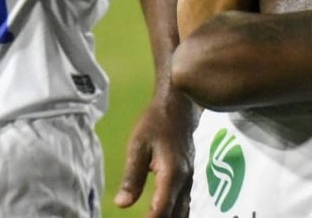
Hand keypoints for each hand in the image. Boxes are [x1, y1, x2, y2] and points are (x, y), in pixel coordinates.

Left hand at [113, 91, 195, 216]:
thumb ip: (132, 176)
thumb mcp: (138, 146)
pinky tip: (168, 217)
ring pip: (184, 211)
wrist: (180, 105)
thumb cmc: (156, 122)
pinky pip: (186, 203)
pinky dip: (177, 214)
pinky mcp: (189, 177)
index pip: (161, 209)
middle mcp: (185, 180)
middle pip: (175, 215)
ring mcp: (190, 179)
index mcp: (171, 173)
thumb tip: (122, 204)